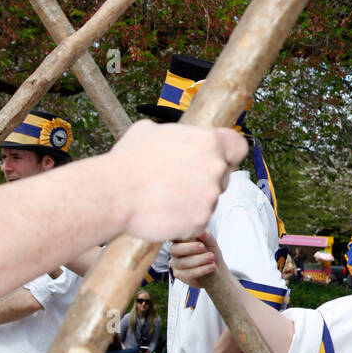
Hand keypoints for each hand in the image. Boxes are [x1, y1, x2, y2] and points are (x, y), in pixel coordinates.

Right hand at [113, 120, 245, 239]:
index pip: (238, 147)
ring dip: (194, 201)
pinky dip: (184, 220)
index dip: (228, 154)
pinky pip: (198, 221)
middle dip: (206, 180)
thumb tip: (174, 136)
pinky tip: (164, 213)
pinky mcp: (200, 221)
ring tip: (165, 198)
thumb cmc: (128, 160)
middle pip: (223, 176)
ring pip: (210, 200)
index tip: (219, 160)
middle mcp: (215, 168)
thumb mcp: (149, 131)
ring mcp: (210, 197)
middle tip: (179, 183)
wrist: (113, 194)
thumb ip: (174, 134)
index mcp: (209, 141)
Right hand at [170, 231, 220, 286]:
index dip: (181, 235)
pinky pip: (187, 274)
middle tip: (203, 247)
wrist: (217, 271)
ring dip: (199, 260)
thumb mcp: (211, 243)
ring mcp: (175, 264)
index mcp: (180, 240)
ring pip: (182, 263)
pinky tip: (210, 267)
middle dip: (190, 248)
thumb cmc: (211, 253)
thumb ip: (206, 236)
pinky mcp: (179, 275)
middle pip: (175, 250)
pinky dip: (201, 270)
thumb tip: (201, 232)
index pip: (174, 236)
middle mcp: (175, 251)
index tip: (196, 237)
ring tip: (212, 258)